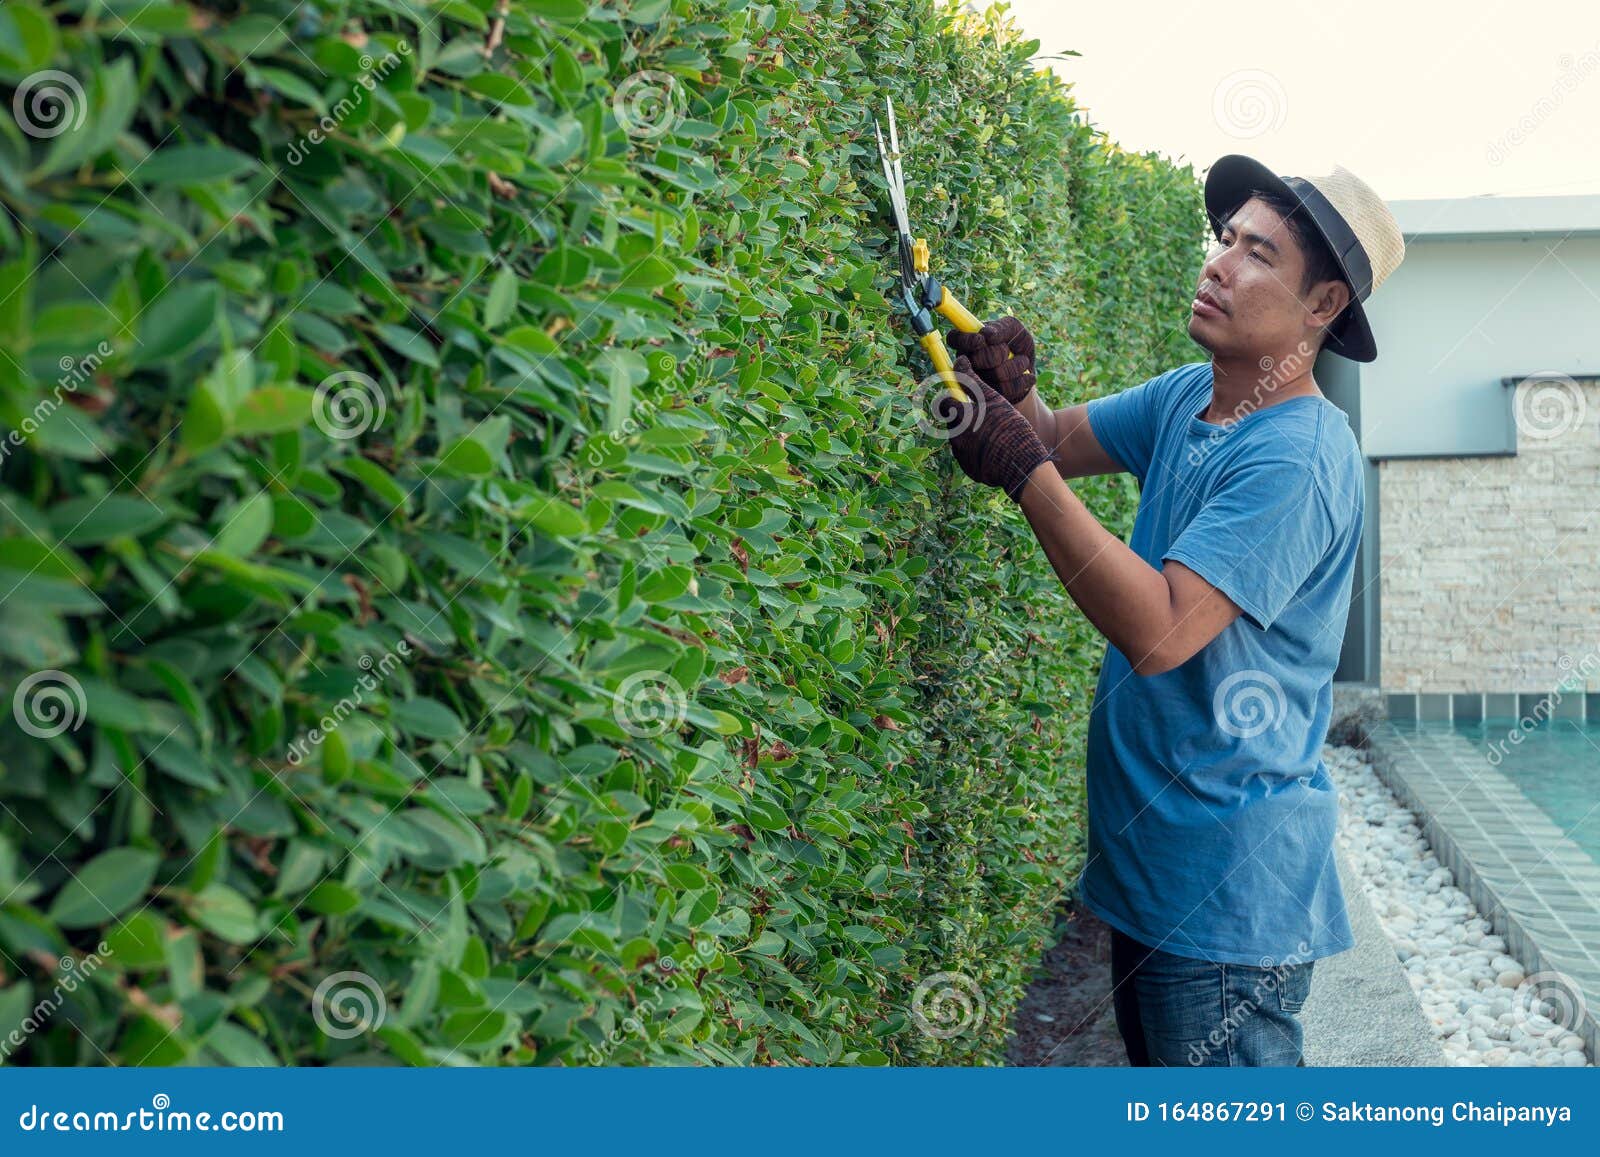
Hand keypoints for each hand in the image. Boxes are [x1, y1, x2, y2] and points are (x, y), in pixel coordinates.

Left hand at [938, 358, 1053, 502]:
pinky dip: (977, 448)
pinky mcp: (969, 469)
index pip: (944, 402)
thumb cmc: (1011, 428)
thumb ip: (973, 380)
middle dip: (964, 415)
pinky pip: (968, 454)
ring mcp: (961, 457)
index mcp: (960, 420)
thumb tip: (959, 361)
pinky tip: (995, 446)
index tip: (960, 392)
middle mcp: (955, 439)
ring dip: (971, 432)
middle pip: (953, 421)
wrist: (1023, 465)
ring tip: (994, 430)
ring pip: (960, 438)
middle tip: (984, 413)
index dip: (952, 395)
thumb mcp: (994, 400)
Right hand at [948, 316, 1036, 404]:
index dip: (966, 340)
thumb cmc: (1016, 343)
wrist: (1027, 369)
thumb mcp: (1014, 329)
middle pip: (976, 358)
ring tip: (1022, 362)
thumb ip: (1001, 327)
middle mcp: (966, 362)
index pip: (954, 338)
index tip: (981, 340)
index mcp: (967, 342)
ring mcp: (977, 382)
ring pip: (995, 374)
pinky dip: (1024, 379)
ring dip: (1017, 365)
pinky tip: (1026, 376)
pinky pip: (1007, 389)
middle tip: (1007, 351)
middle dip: (999, 353)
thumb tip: (986, 335)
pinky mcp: (991, 398)